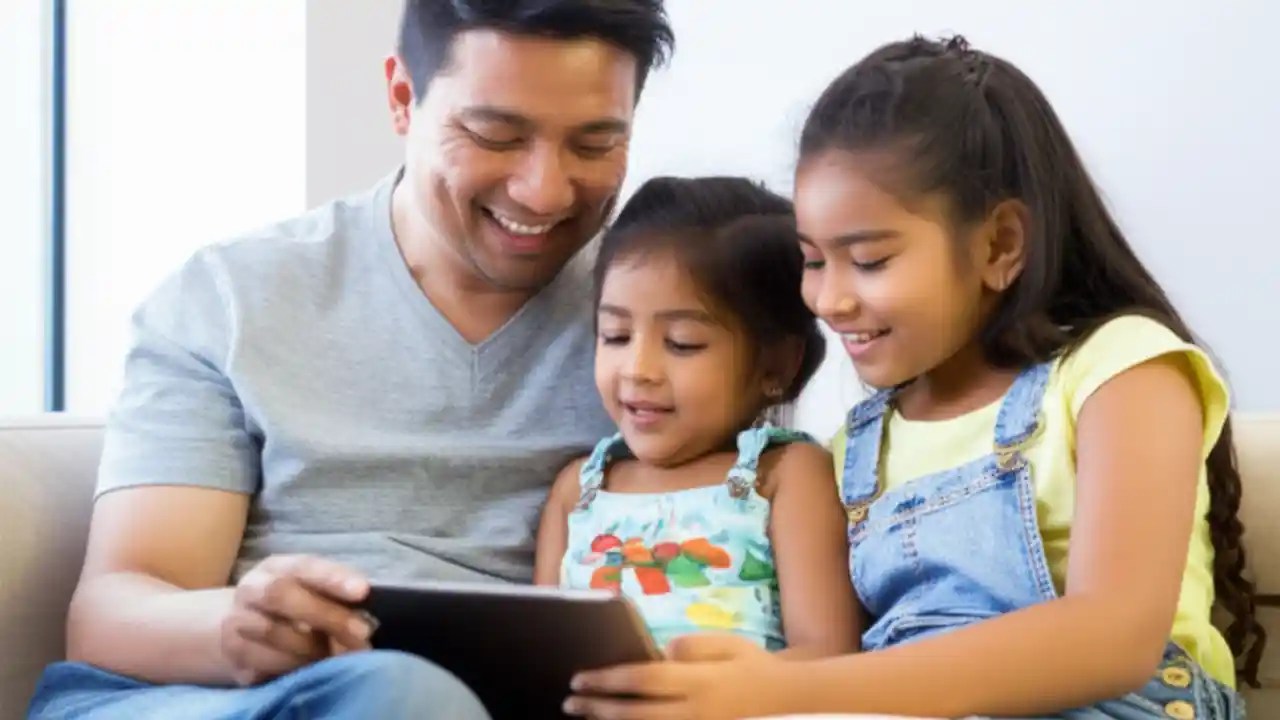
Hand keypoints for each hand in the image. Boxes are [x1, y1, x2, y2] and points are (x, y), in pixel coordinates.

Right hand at [218, 554, 373, 685]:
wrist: (239, 627)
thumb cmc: (291, 605)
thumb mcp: (310, 591)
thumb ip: (334, 598)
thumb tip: (365, 619)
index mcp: (276, 567)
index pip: (304, 566)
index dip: (333, 578)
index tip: (363, 591)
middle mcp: (251, 590)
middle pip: (281, 595)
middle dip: (326, 615)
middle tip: (362, 632)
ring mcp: (235, 623)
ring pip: (271, 632)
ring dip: (312, 647)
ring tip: (342, 655)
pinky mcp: (234, 658)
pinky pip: (263, 665)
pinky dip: (293, 667)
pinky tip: (314, 669)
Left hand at [564, 633, 786, 719]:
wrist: (795, 704)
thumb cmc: (758, 670)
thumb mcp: (730, 645)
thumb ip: (694, 646)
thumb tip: (659, 653)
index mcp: (700, 682)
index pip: (643, 680)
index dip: (607, 680)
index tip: (580, 678)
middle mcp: (694, 712)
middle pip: (635, 714)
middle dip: (598, 708)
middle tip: (570, 702)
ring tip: (585, 717)